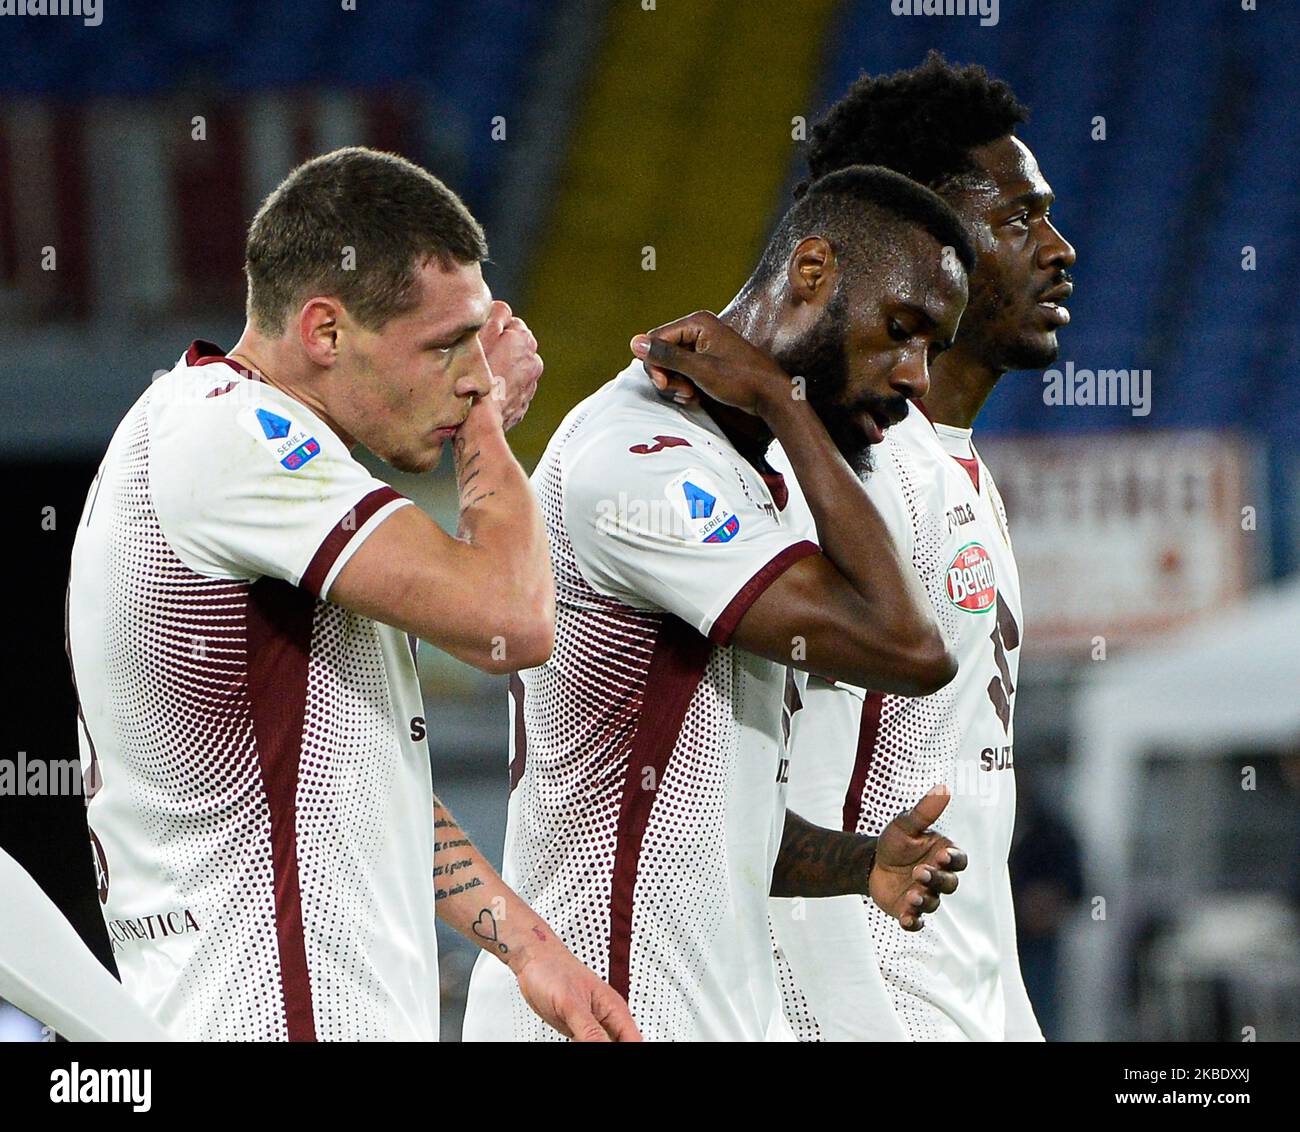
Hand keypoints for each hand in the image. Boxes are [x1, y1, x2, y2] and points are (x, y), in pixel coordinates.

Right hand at [479, 300, 542, 431]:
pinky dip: (502, 388)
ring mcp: (531, 384)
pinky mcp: (524, 402)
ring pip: (512, 369)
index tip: (479, 343)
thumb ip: (496, 314)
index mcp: (524, 340)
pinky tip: (487, 393)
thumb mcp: (481, 335)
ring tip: (481, 380)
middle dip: (498, 351)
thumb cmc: (475, 377)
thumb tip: (503, 309)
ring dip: (500, 370)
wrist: (481, 422)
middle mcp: (533, 361)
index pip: (509, 324)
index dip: (491, 332)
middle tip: (477, 362)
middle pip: (512, 347)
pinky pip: (511, 388)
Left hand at [512, 942, 642, 1041]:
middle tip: (584, 1041)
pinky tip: (574, 1042)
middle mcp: (606, 1017)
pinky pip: (588, 1044)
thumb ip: (589, 1030)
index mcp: (613, 1008)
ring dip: (596, 1047)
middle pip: (620, 1044)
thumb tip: (605, 1046)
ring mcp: (592, 1023)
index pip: (633, 1040)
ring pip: (603, 1045)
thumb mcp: (571, 1004)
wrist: (534, 960)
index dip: (627, 1049)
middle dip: (611, 1050)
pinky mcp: (578, 1028)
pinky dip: (583, 1046)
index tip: (610, 1052)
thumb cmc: (552, 970)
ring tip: (577, 1039)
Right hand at [629, 310, 792, 417]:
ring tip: (692, 395)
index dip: (655, 364)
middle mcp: (698, 330)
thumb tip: (635, 343)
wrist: (771, 395)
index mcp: (697, 322)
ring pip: (671, 366)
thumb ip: (666, 356)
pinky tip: (696, 396)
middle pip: (662, 353)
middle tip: (683, 392)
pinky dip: (685, 387)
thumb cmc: (741, 380)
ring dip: (676, 385)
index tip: (664, 384)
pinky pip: (683, 373)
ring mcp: (703, 346)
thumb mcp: (700, 370)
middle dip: (667, 377)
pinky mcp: (706, 361)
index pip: (656, 339)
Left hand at [869, 785, 966, 930]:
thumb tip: (943, 788)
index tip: (942, 855)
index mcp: (943, 855)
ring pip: (933, 902)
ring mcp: (925, 895)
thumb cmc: (896, 842)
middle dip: (937, 879)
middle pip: (949, 883)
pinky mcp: (909, 910)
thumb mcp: (905, 825)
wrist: (871, 863)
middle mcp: (938, 878)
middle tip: (920, 872)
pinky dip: (913, 922)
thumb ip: (924, 811)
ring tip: (911, 895)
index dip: (953, 859)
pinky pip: (917, 921)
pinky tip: (906, 919)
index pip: (959, 860)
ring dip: (924, 900)